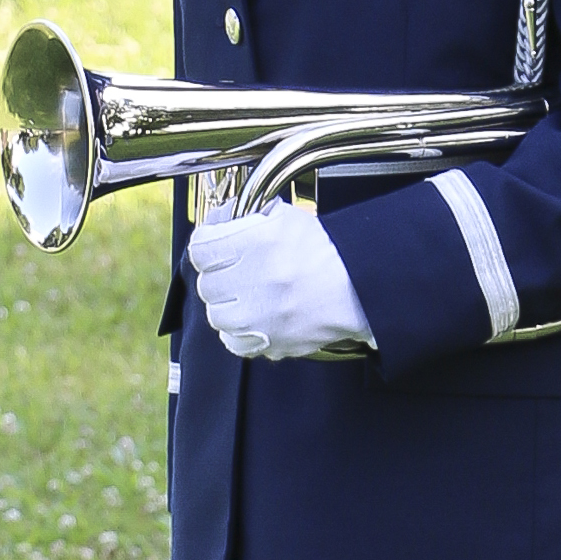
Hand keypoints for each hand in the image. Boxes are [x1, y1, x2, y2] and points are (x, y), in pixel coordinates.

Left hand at [188, 200, 375, 359]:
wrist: (360, 287)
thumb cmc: (327, 252)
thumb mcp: (285, 218)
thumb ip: (245, 216)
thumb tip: (217, 220)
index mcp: (258, 244)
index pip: (201, 248)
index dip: (207, 244)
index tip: (213, 246)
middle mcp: (257, 282)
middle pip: (207, 283)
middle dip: (219, 274)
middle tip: (236, 269)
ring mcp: (262, 317)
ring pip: (217, 315)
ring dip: (227, 304)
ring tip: (247, 294)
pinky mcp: (271, 343)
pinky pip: (234, 342)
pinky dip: (239, 331)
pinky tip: (254, 316)